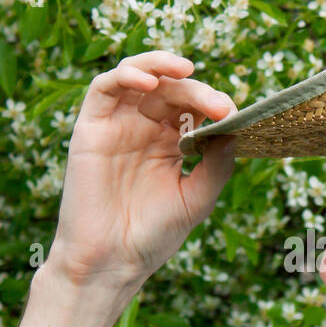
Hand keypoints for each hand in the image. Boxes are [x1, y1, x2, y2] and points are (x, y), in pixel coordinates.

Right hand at [44, 50, 237, 292]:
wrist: (111, 262)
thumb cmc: (153, 235)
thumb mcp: (197, 199)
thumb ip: (217, 166)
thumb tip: (234, 130)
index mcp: (172, 143)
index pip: (195, 108)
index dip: (215, 104)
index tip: (234, 115)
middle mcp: (145, 129)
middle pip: (172, 90)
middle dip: (198, 91)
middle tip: (220, 106)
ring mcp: (118, 126)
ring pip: (138, 76)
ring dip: (161, 64)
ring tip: (185, 69)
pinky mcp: (91, 127)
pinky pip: (104, 88)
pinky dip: (126, 74)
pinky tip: (150, 80)